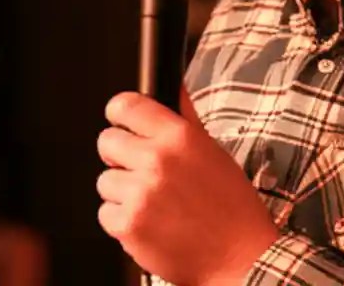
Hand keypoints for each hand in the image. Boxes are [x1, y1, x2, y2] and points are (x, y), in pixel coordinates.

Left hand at [97, 92, 278, 285]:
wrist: (239, 258)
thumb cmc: (231, 208)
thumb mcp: (213, 153)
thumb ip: (186, 120)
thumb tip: (174, 85)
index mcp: (179, 137)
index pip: (126, 105)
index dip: (119, 113)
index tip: (120, 121)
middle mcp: (158, 160)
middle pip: (107, 141)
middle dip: (119, 156)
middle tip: (140, 171)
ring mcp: (141, 193)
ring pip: (105, 180)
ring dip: (122, 192)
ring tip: (152, 204)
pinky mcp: (129, 224)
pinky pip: (105, 213)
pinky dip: (122, 221)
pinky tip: (149, 223)